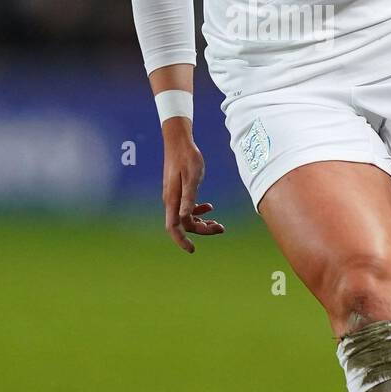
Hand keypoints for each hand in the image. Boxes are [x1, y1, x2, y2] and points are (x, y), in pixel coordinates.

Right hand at [161, 126, 224, 253]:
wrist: (179, 141)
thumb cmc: (187, 157)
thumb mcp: (192, 178)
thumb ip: (189, 198)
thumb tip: (185, 218)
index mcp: (172, 199)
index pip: (173, 227)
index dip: (181, 241)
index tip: (192, 250)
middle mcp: (170, 200)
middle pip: (184, 224)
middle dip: (201, 230)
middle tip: (220, 228)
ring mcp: (174, 196)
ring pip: (186, 217)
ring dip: (201, 222)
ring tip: (218, 223)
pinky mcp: (178, 190)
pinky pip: (186, 208)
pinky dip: (198, 211)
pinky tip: (209, 207)